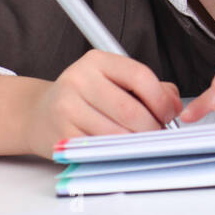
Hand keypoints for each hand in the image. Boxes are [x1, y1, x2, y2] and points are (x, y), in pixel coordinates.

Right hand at [25, 50, 182, 158]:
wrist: (39, 114)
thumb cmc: (86, 97)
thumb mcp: (115, 81)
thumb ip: (150, 87)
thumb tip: (175, 104)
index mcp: (97, 61)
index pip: (140, 76)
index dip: (161, 99)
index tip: (169, 114)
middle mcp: (78, 80)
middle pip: (130, 109)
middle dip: (152, 127)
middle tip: (158, 134)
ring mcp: (66, 108)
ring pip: (116, 133)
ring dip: (136, 143)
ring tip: (142, 143)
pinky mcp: (61, 135)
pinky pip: (99, 149)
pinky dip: (116, 153)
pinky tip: (121, 150)